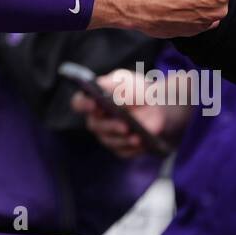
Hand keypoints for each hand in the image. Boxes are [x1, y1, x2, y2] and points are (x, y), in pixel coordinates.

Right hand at [70, 68, 187, 157]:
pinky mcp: (119, 148)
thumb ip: (120, 88)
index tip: (94, 103)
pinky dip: (133, 148)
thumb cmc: (137, 91)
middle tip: (124, 126)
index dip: (83, 104)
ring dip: (123, 139)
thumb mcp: (131, 83)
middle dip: (110, 125)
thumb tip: (113, 97)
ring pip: (109, 140)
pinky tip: (142, 144)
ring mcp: (106, 135)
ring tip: (137, 137)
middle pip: (95, 125)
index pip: (79, 103)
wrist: (156, 107)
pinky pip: (123, 151)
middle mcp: (96, 119)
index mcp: (93, 99)